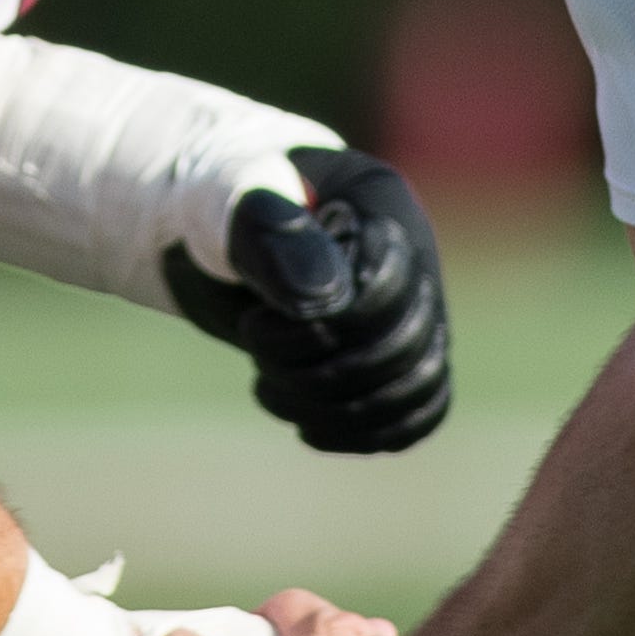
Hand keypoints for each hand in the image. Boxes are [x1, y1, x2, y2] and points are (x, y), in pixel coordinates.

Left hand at [164, 149, 452, 453]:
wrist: (213, 233)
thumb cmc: (214, 204)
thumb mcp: (222, 201)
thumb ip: (266, 231)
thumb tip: (326, 296)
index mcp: (380, 203)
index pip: (387, 291)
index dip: (318, 326)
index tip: (254, 314)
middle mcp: (413, 256)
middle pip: (409, 345)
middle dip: (319, 370)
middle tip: (255, 347)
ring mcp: (414, 308)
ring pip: (421, 385)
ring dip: (337, 409)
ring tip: (270, 386)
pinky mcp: (401, 356)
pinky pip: (421, 414)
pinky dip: (363, 434)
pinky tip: (303, 422)